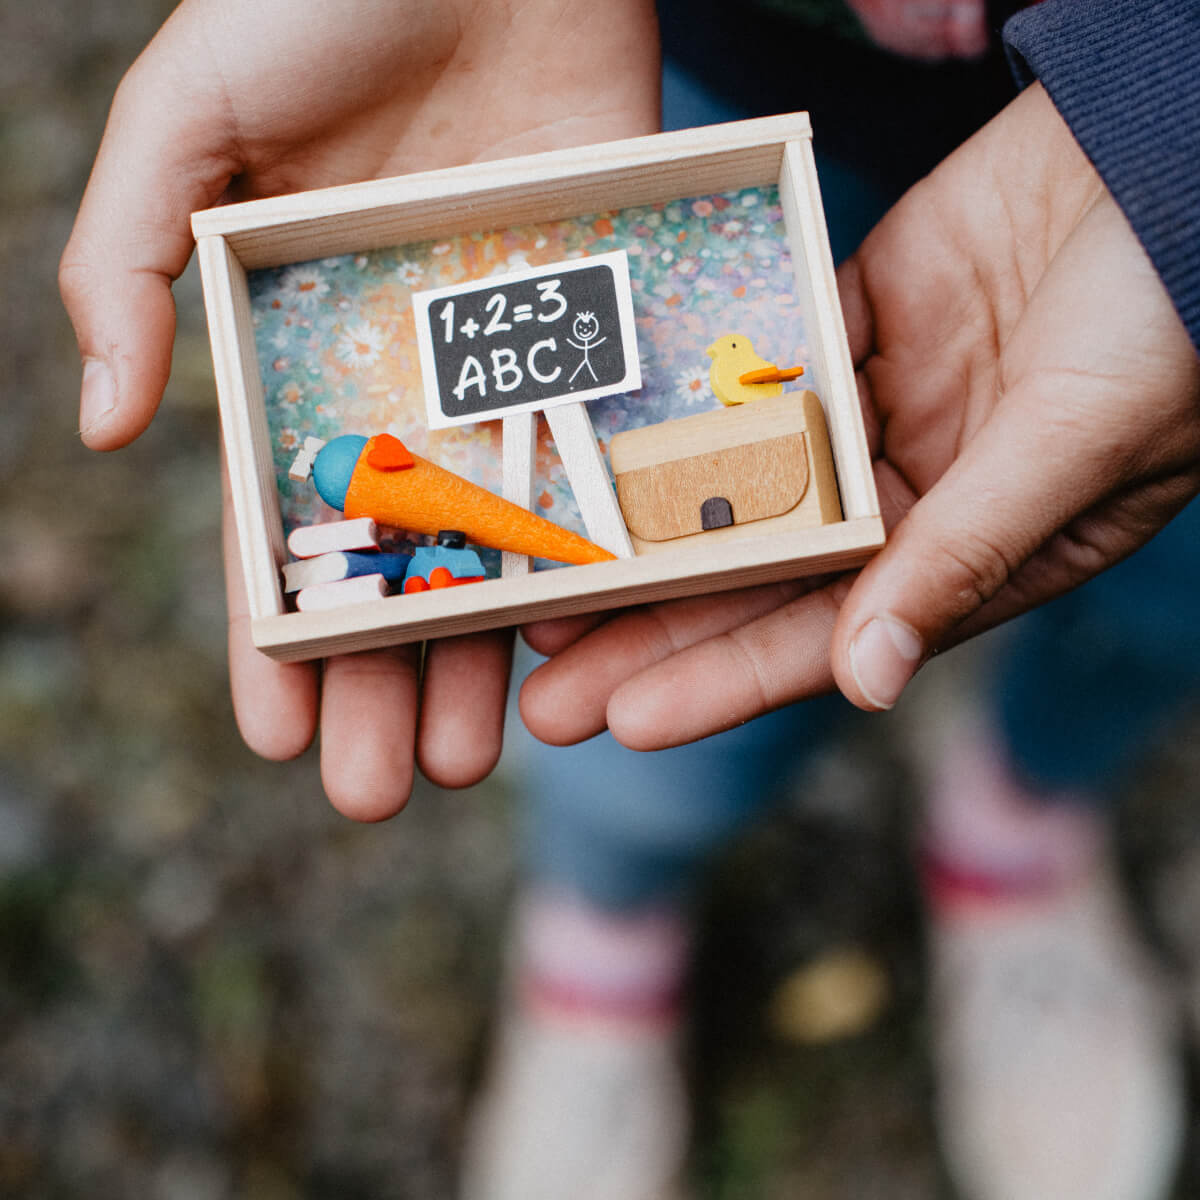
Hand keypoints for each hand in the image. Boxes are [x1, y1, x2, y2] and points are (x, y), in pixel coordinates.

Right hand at [60, 0, 659, 815]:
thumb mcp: (185, 116)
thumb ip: (127, 258)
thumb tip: (95, 427)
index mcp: (298, 362)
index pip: (283, 533)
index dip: (275, 640)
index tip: (277, 740)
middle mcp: (401, 392)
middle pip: (393, 573)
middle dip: (384, 687)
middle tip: (391, 795)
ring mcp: (503, 380)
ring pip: (493, 552)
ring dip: (484, 660)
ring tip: (484, 761)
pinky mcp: (593, 347)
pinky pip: (587, 474)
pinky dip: (582, 561)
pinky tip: (578, 646)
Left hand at [519, 83, 1199, 749]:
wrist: (1184, 154)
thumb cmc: (1172, 315)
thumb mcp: (1073, 445)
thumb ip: (964, 554)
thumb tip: (867, 682)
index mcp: (973, 554)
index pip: (828, 638)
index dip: (724, 681)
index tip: (627, 722)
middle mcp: (911, 496)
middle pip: (758, 579)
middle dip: (654, 634)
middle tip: (549, 688)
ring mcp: (876, 411)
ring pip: (739, 487)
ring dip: (649, 534)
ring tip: (552, 578)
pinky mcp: (851, 324)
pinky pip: (757, 376)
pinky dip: (690, 408)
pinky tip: (607, 451)